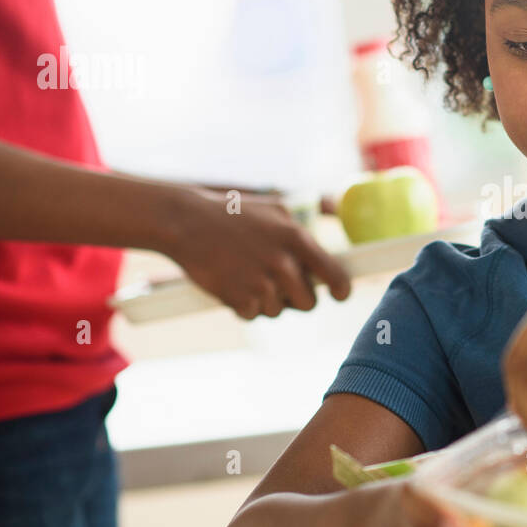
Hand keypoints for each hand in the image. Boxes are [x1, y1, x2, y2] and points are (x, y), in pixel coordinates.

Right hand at [163, 187, 351, 318]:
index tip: (340, 294)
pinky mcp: (239, 300)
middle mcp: (283, 263)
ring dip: (267, 301)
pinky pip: (254, 315)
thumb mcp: (274, 210)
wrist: (186, 223)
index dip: (341, 289)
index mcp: (296, 239)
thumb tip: (326, 255)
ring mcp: (261, 284)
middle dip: (298, 299)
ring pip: (279, 311)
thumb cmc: (232, 214)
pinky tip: (233, 283)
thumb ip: (301, 232)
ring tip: (248, 276)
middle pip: (309, 303)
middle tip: (283, 288)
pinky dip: (245, 306)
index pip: (334, 274)